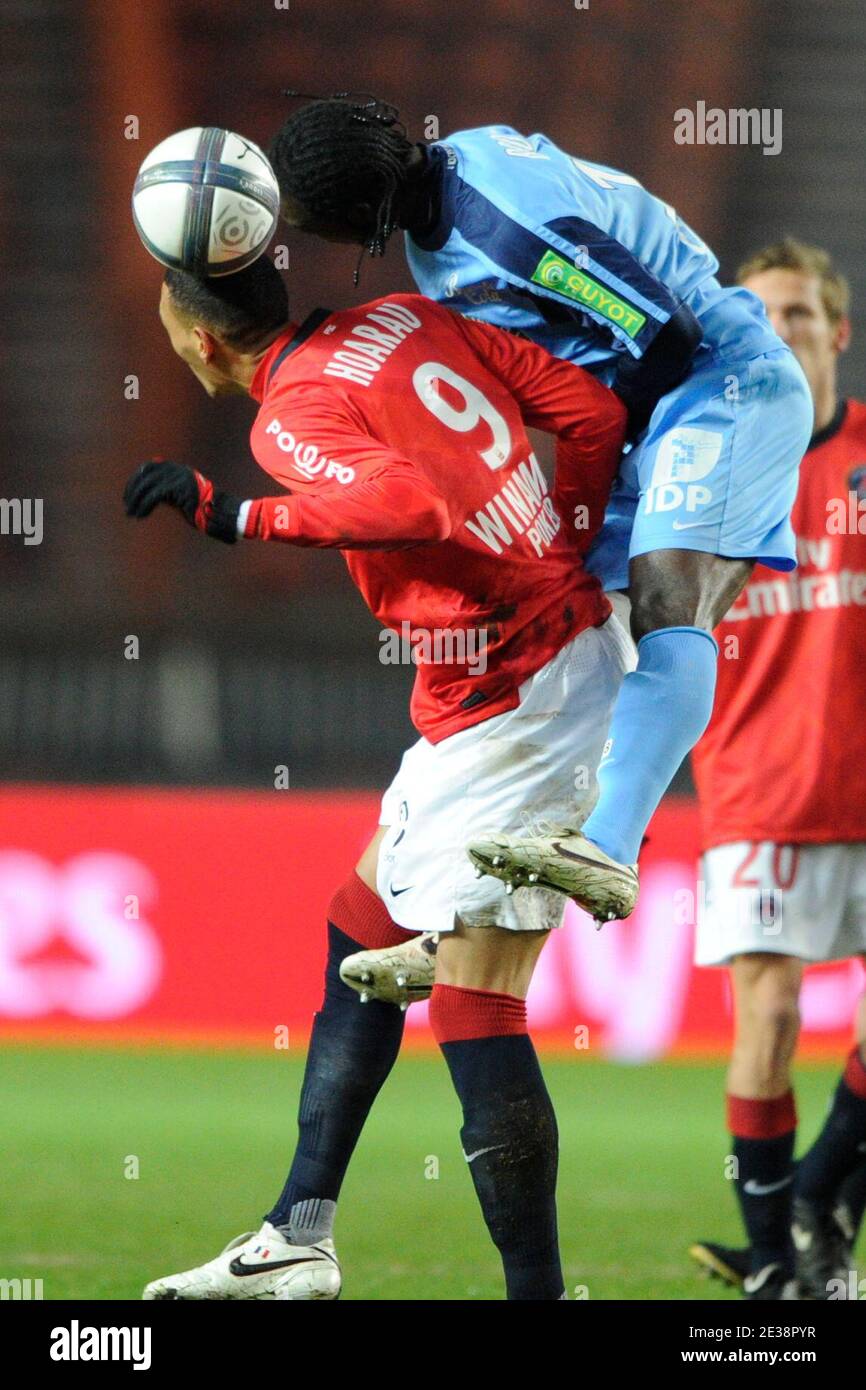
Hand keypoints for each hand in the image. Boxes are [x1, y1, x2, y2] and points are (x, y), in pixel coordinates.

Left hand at [123, 461, 239, 542]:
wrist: (220, 515)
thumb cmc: (201, 510)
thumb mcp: (179, 497)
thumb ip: (165, 492)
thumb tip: (144, 495)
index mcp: (178, 469)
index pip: (150, 467)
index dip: (136, 478)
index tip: (129, 493)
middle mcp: (178, 470)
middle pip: (146, 474)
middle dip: (133, 489)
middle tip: (126, 504)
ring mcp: (179, 478)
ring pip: (148, 486)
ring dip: (136, 500)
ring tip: (131, 512)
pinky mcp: (180, 489)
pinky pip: (155, 496)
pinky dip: (144, 506)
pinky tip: (140, 515)